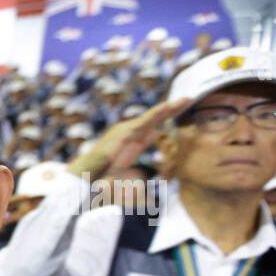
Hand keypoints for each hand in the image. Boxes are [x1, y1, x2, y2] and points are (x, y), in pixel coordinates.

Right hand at [67, 98, 190, 178]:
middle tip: (190, 98)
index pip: (154, 124)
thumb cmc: (103, 176)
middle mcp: (129, 131)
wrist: (85, 177)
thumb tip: (154, 153)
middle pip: (155, 117)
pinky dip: (157, 114)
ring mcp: (125, 131)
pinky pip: (144, 122)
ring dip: (168, 108)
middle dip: (172, 108)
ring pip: (151, 117)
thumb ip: (141, 159)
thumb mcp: (128, 168)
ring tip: (185, 100)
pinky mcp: (123, 134)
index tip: (184, 107)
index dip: (168, 116)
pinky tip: (169, 107)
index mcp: (132, 139)